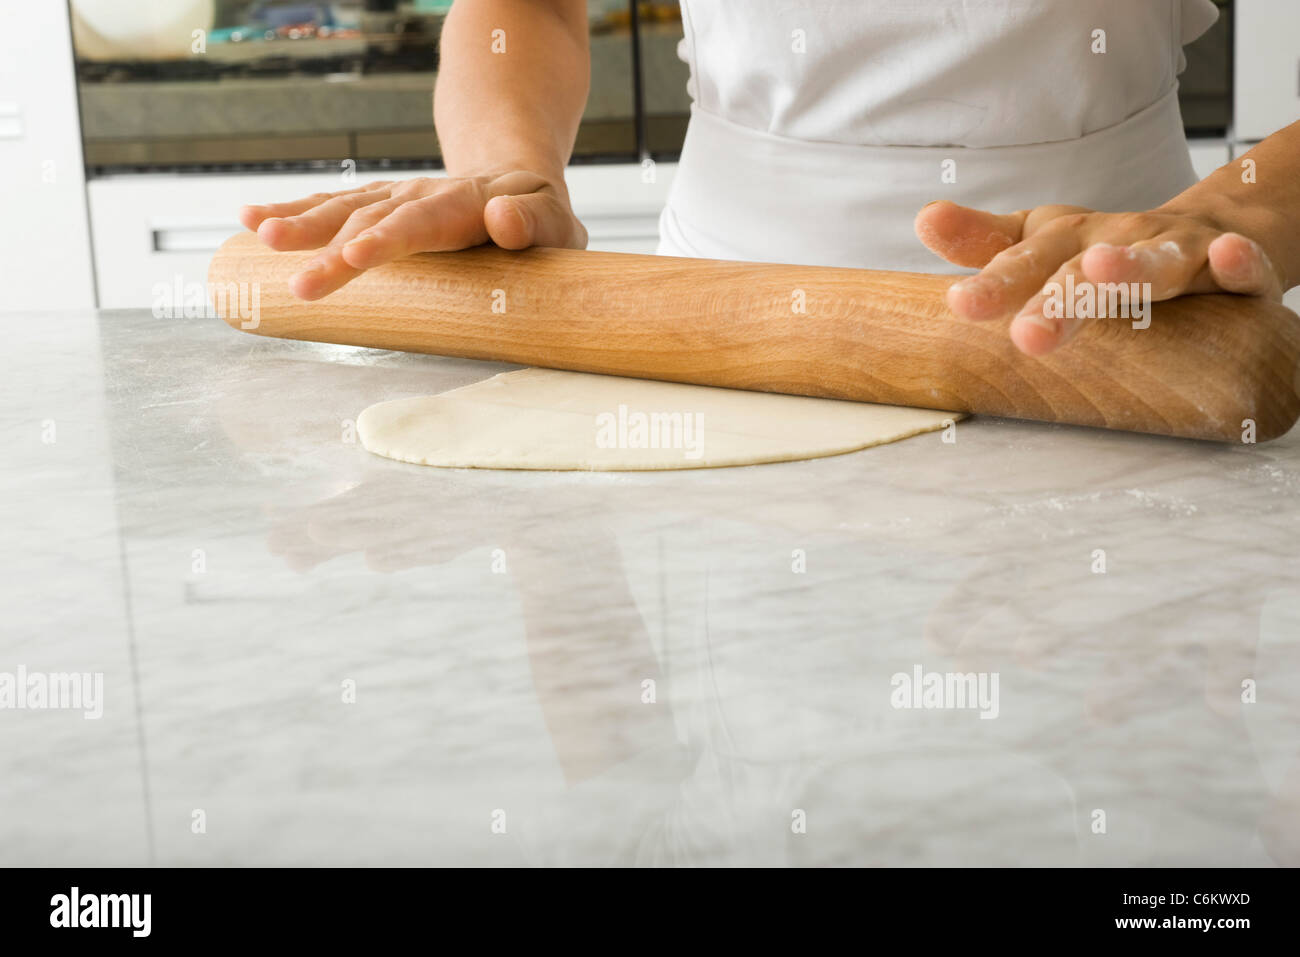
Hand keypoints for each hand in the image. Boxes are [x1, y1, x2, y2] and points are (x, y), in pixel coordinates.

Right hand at [239, 170, 587, 299]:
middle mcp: (420, 197)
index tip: (357, 256)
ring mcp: (394, 200)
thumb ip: (535, 222)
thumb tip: (502, 217)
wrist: (517, 181)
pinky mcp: (376, 207)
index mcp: (464, 206)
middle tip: (300, 285)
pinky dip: (290, 212)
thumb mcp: (557, 222)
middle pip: (373, 222)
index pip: (424, 222)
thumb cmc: (541, 219)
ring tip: (259, 239)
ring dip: (301, 226)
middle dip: (334, 252)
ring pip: (343, 211)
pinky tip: (248, 221)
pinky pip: (330, 206)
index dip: (390, 239)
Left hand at [915, 200, 1284, 355]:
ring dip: (1132, 266)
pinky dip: (1235, 260)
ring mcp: (1174, 250)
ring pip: (1157, 262)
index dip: (993, 283)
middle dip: (1055, 299)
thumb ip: (986, 243)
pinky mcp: (1230, 265)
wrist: (1210, 232)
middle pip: (1081, 270)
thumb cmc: (1107, 248)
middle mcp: (1115, 241)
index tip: (959, 302)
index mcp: (1065, 244)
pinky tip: (1226, 255)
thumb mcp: (1043, 243)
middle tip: (1028, 333)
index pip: (1023, 261)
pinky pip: (1239, 267)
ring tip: (1105, 271)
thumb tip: (924, 219)